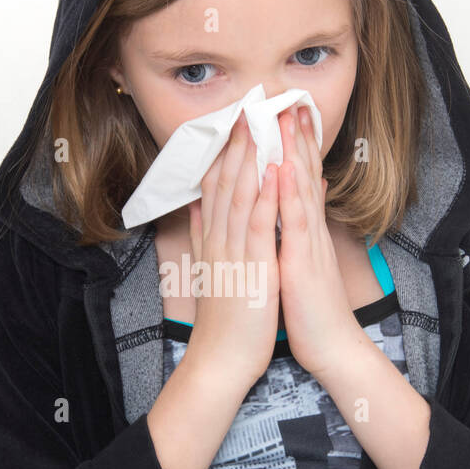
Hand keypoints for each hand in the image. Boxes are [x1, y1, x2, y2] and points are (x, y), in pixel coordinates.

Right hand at [184, 110, 280, 390]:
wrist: (221, 361)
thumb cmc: (224, 323)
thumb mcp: (211, 274)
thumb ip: (204, 242)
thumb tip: (198, 213)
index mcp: (213, 242)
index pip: (216, 189)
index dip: (225, 153)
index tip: (233, 124)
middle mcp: (219, 241)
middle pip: (225, 183)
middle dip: (236, 144)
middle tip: (244, 107)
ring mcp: (234, 252)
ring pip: (239, 195)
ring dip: (249, 157)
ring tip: (257, 124)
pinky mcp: (251, 268)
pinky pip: (257, 225)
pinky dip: (264, 195)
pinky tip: (272, 170)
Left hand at [275, 105, 360, 381]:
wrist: (331, 347)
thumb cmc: (312, 309)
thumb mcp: (305, 260)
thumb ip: (303, 226)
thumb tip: (306, 194)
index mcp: (305, 231)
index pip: (299, 178)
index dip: (295, 144)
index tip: (288, 111)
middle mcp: (309, 230)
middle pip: (303, 173)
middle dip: (297, 134)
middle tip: (292, 96)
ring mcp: (308, 243)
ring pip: (300, 188)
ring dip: (294, 150)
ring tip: (289, 116)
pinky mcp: (303, 261)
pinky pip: (295, 222)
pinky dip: (289, 194)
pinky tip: (282, 169)